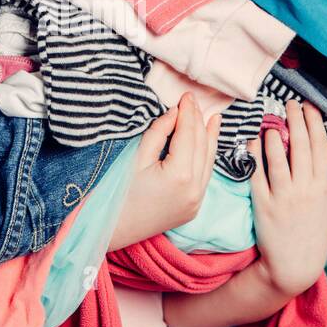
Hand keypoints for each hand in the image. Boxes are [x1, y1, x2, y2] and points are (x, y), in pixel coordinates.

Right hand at [108, 93, 220, 249]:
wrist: (113, 231)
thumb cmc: (118, 193)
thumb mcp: (137, 158)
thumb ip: (159, 133)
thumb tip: (175, 113)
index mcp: (180, 175)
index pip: (189, 134)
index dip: (188, 112)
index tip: (186, 96)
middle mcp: (195, 189)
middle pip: (202, 146)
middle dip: (199, 121)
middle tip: (195, 102)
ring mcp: (197, 201)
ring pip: (209, 162)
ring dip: (211, 138)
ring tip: (213, 119)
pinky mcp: (194, 209)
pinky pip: (205, 177)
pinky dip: (206, 158)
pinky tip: (206, 145)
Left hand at [248, 100, 326, 296]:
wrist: (295, 264)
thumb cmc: (315, 233)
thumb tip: (326, 149)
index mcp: (325, 187)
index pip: (320, 146)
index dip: (314, 123)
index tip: (309, 107)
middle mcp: (306, 189)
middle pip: (300, 146)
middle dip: (295, 120)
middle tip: (289, 104)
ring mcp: (283, 196)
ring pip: (278, 158)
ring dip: (274, 135)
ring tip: (272, 121)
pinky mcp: (263, 205)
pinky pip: (258, 174)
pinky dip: (256, 155)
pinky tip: (254, 141)